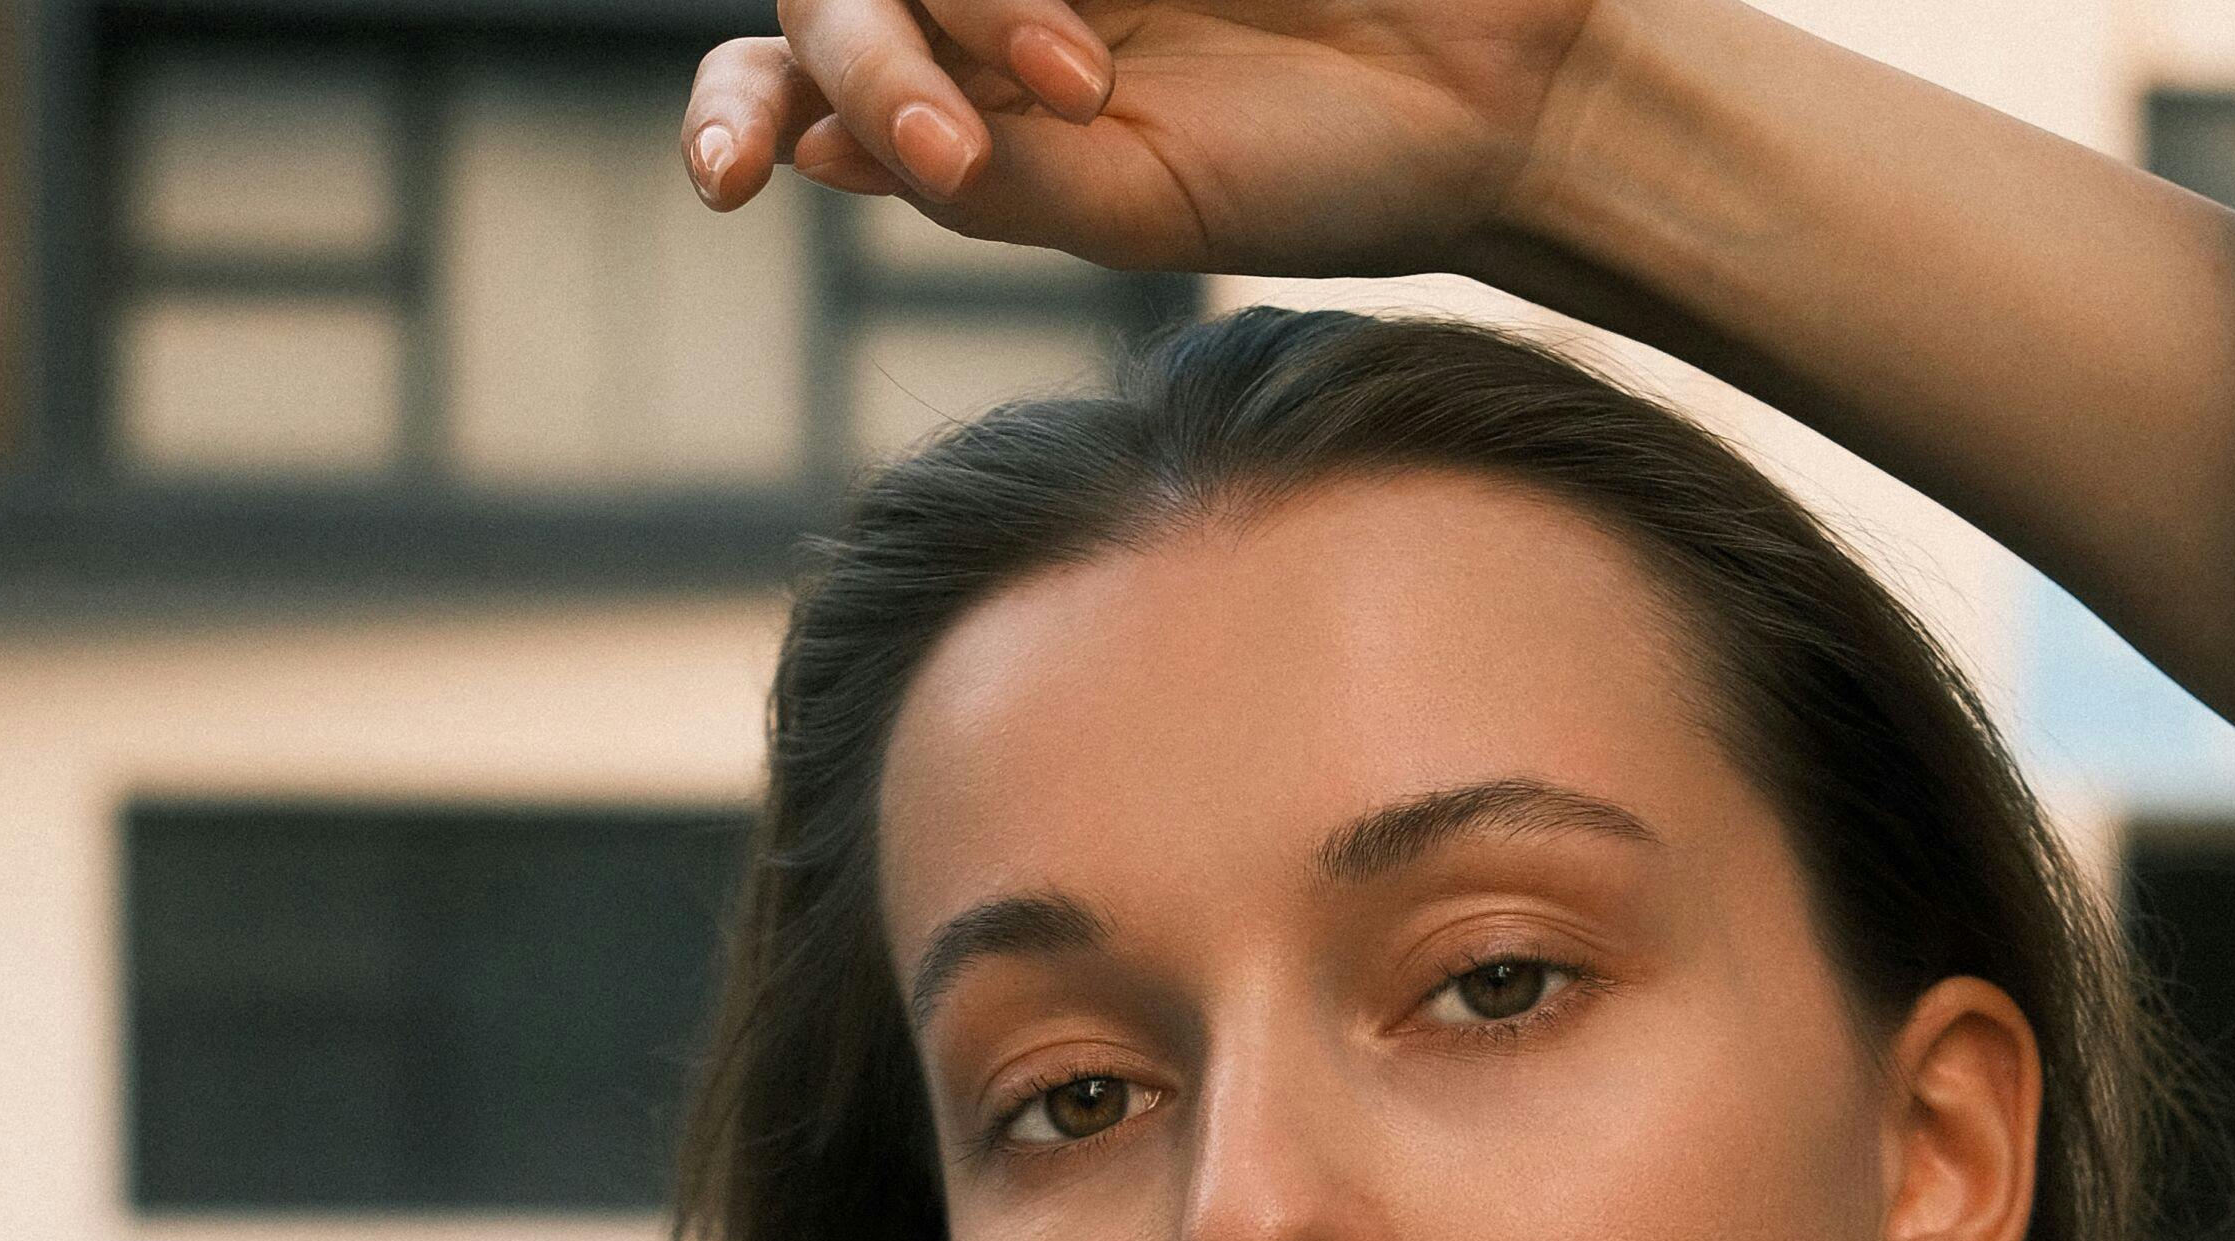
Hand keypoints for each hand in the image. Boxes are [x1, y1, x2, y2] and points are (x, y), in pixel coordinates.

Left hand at [680, 0, 1604, 286]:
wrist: (1498, 75)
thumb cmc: (1332, 168)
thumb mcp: (1148, 212)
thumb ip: (992, 183)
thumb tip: (815, 146)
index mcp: (983, 95)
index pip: (808, 78)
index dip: (742, 104)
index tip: (736, 172)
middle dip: (868, 53)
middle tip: (961, 140)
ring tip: (1073, 66)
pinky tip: (1072, 34)